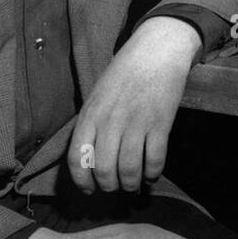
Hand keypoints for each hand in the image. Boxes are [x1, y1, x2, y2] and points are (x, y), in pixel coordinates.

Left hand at [69, 18, 201, 193]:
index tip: (90, 189)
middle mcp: (110, 121)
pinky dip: (153, 174)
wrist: (157, 48)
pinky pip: (154, 160)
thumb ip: (92, 123)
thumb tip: (90, 158)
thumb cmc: (126, 70)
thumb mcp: (98, 94)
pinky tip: (152, 174)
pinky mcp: (161, 123)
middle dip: (109, 187)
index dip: (82, 182)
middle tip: (115, 187)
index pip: (77, 160)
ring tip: (133, 184)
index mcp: (90, 114)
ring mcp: (137, 122)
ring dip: (131, 184)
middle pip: (104, 171)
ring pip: (128, 171)